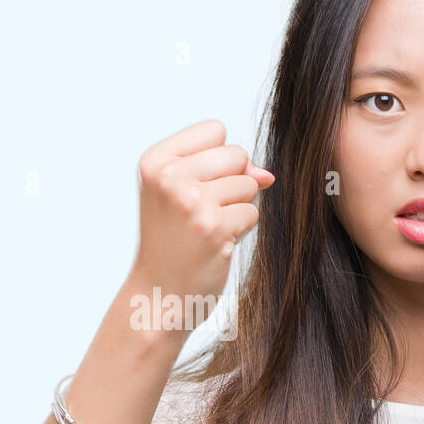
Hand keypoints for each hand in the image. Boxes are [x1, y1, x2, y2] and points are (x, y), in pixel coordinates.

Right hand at [132, 119, 274, 305]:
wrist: (158, 294)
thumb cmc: (171, 243)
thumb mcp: (180, 194)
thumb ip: (221, 170)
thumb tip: (267, 174)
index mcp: (156, 162)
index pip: (214, 130)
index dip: (217, 159)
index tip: (195, 186)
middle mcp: (170, 178)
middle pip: (236, 154)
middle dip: (232, 182)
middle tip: (202, 212)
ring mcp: (192, 202)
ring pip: (248, 184)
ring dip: (236, 208)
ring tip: (206, 229)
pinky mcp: (214, 228)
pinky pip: (252, 213)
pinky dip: (240, 229)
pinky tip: (214, 244)